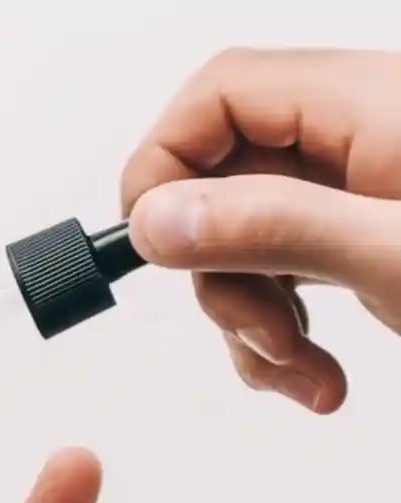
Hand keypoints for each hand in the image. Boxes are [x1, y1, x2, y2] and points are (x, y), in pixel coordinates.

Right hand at [121, 48, 400, 413]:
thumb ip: (270, 227)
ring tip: (304, 374)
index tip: (156, 243)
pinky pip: (287, 274)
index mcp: (371, 106)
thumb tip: (156, 220)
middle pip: (223, 178)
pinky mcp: (371, 242)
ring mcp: (366, 194)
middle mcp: (360, 139)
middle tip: (261, 335)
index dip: (166, 162)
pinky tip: (320, 376)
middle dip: (223, 272)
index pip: (219, 95)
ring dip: (252, 318)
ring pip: (247, 236)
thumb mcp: (397, 259)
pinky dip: (282, 333)